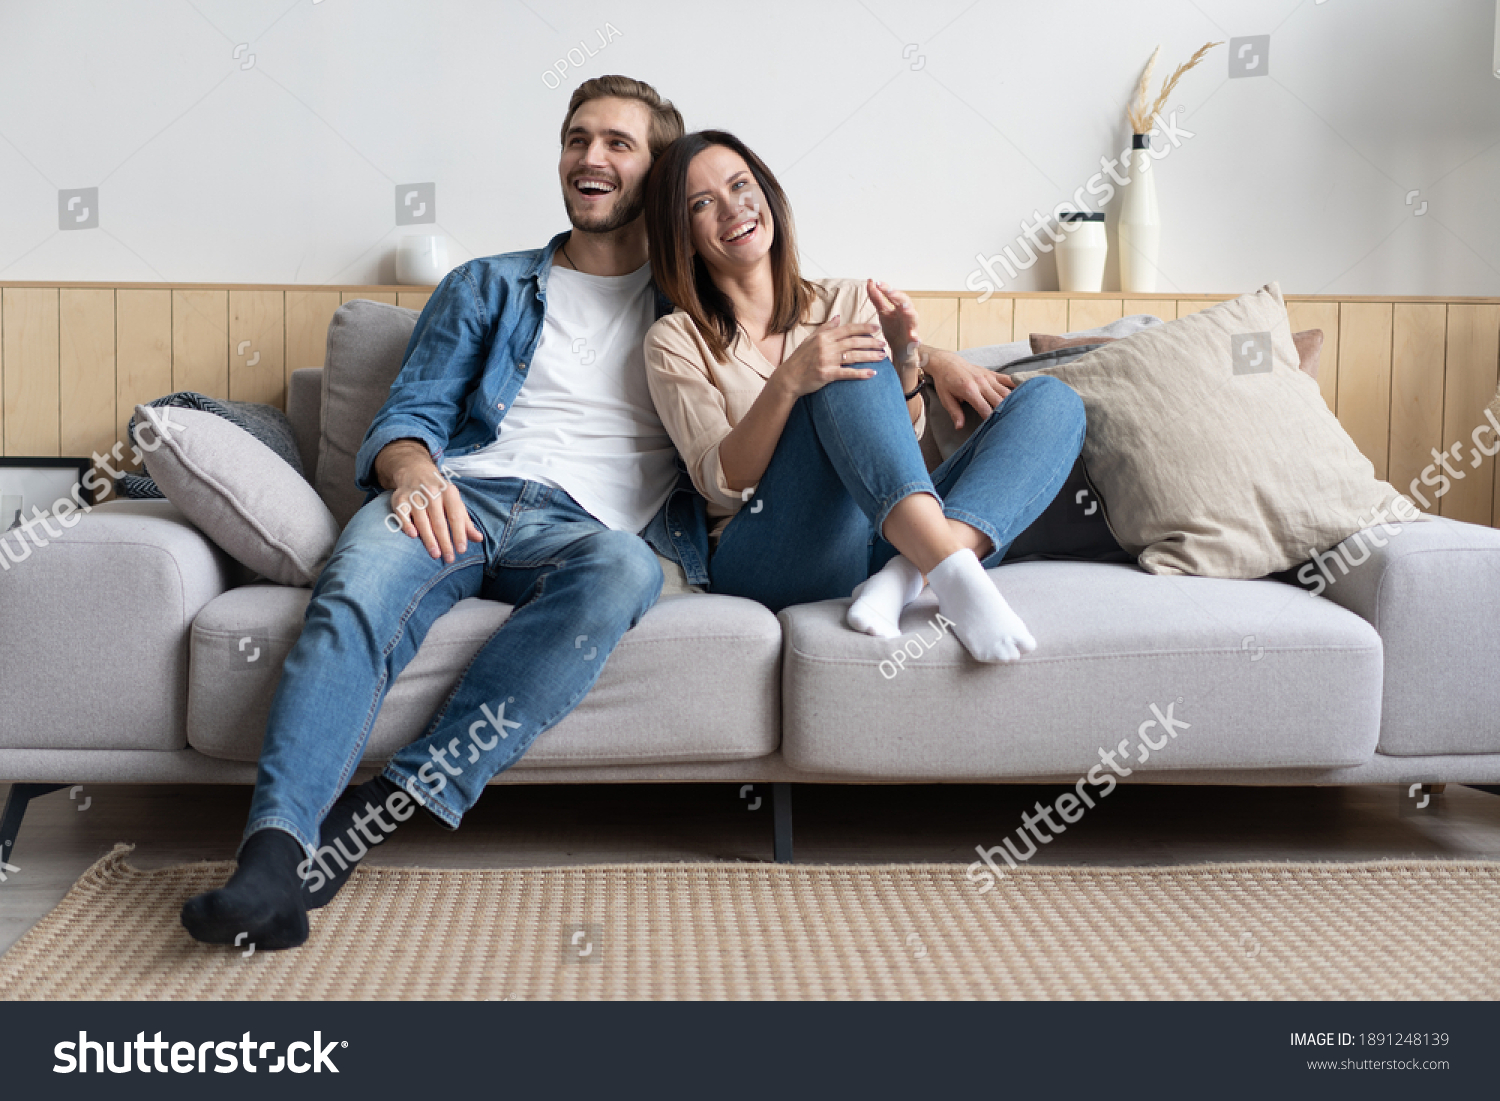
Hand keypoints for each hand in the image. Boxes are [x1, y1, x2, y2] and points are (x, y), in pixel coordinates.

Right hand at [374, 439, 482, 562]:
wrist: (415, 471)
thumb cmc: (439, 493)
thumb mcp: (455, 502)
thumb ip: (465, 521)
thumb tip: (478, 538)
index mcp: (449, 491)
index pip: (455, 516)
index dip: (459, 533)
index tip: (461, 550)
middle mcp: (431, 492)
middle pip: (439, 521)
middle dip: (445, 542)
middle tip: (449, 558)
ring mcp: (414, 495)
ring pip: (422, 520)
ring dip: (428, 539)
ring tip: (435, 554)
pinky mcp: (400, 499)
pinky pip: (402, 514)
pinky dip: (407, 524)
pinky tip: (413, 535)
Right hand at [772, 314, 887, 398]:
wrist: (788, 378)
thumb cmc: (800, 359)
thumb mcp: (810, 339)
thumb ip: (825, 328)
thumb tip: (838, 317)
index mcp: (824, 337)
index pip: (848, 329)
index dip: (864, 327)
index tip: (877, 327)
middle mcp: (826, 347)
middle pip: (854, 342)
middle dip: (871, 342)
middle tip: (884, 343)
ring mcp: (827, 360)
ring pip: (853, 356)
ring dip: (870, 356)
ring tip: (882, 356)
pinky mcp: (826, 374)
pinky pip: (847, 373)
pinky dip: (860, 373)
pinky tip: (872, 373)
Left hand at [866, 279, 919, 369]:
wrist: (900, 350)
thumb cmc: (894, 329)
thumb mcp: (883, 313)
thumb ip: (877, 298)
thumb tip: (870, 281)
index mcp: (900, 308)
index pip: (895, 295)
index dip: (887, 289)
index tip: (877, 283)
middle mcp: (908, 316)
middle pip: (906, 303)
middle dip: (898, 297)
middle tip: (889, 292)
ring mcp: (912, 328)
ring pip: (913, 318)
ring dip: (910, 313)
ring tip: (904, 308)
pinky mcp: (913, 342)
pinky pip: (916, 340)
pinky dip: (916, 339)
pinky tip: (915, 338)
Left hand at [921, 347, 1013, 429]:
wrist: (947, 363)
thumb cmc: (945, 382)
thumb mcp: (946, 399)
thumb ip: (955, 413)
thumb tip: (959, 427)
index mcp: (969, 390)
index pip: (985, 408)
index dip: (991, 420)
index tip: (996, 428)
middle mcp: (981, 383)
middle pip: (999, 401)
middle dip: (1005, 413)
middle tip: (1011, 424)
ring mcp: (988, 377)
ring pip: (1006, 391)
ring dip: (1012, 402)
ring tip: (1018, 413)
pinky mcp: (992, 373)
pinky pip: (1008, 379)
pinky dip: (1016, 386)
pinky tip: (1024, 394)